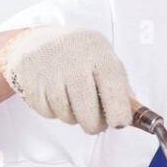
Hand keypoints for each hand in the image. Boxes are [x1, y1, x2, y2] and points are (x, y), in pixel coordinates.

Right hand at [0, 26, 132, 133]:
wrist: (38, 41)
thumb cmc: (81, 55)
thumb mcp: (105, 59)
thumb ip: (121, 86)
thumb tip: (135, 115)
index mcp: (100, 55)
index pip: (113, 91)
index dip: (118, 114)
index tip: (119, 124)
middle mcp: (75, 63)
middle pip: (88, 112)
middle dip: (94, 125)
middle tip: (95, 125)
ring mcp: (50, 72)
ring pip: (66, 116)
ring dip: (72, 118)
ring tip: (74, 104)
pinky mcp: (31, 81)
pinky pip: (47, 113)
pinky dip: (54, 112)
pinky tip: (56, 97)